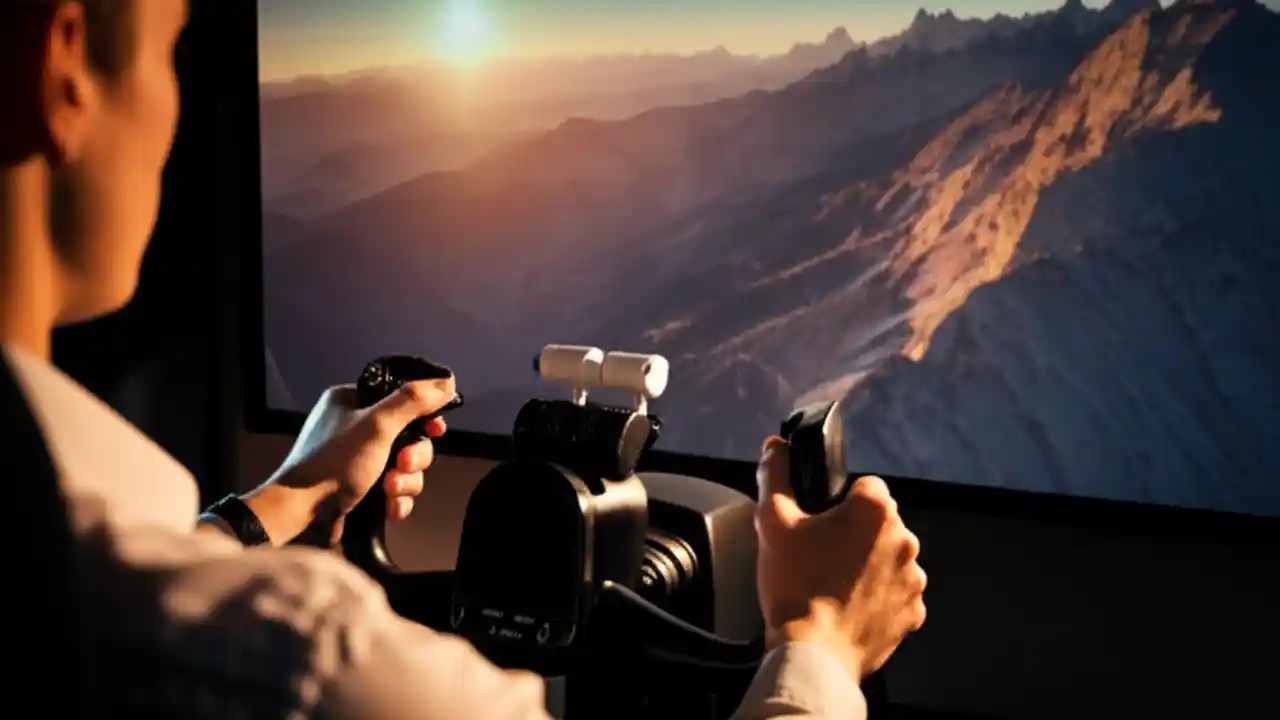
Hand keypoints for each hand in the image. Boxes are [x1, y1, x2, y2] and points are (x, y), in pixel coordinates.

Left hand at [242, 377, 456, 546]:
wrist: (299, 516)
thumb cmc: (331, 465)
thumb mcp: (377, 425)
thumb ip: (413, 401)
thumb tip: (446, 382)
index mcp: (351, 402)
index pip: (401, 399)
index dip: (424, 415)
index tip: (435, 429)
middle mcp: (354, 427)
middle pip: (409, 436)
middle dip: (413, 456)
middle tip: (403, 464)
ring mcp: (357, 460)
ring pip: (405, 465)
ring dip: (406, 481)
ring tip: (390, 490)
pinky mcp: (361, 487)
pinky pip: (394, 488)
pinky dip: (396, 499)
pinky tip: (390, 507)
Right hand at [754, 436, 926, 681]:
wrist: (812, 655)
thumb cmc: (794, 588)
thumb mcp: (772, 522)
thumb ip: (775, 475)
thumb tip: (776, 448)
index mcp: (875, 510)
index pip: (865, 486)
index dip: (839, 503)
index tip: (821, 524)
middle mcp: (905, 539)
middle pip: (878, 523)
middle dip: (854, 535)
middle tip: (820, 556)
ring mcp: (913, 579)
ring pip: (889, 558)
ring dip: (868, 565)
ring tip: (833, 585)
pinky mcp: (913, 612)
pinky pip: (896, 594)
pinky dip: (877, 598)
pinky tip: (848, 607)